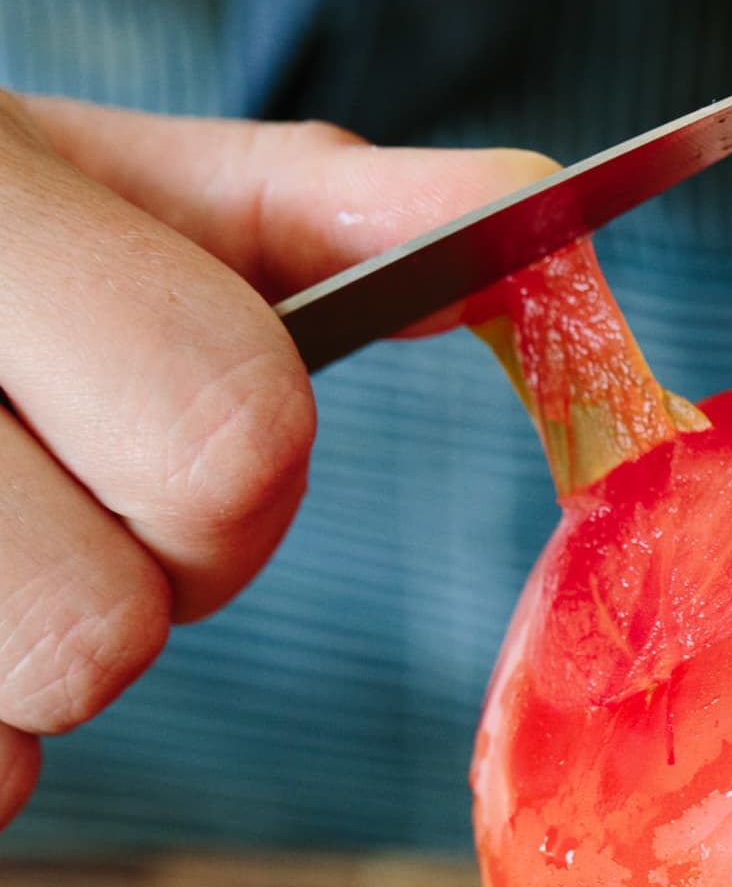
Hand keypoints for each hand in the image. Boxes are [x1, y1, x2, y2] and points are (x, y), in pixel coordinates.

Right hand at [0, 94, 551, 828]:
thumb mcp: (115, 190)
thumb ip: (320, 210)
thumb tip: (526, 201)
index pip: (231, 436)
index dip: (249, 491)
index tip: (193, 450)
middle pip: (113, 623)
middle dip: (145, 588)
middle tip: (75, 503)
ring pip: (34, 696)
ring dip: (42, 656)